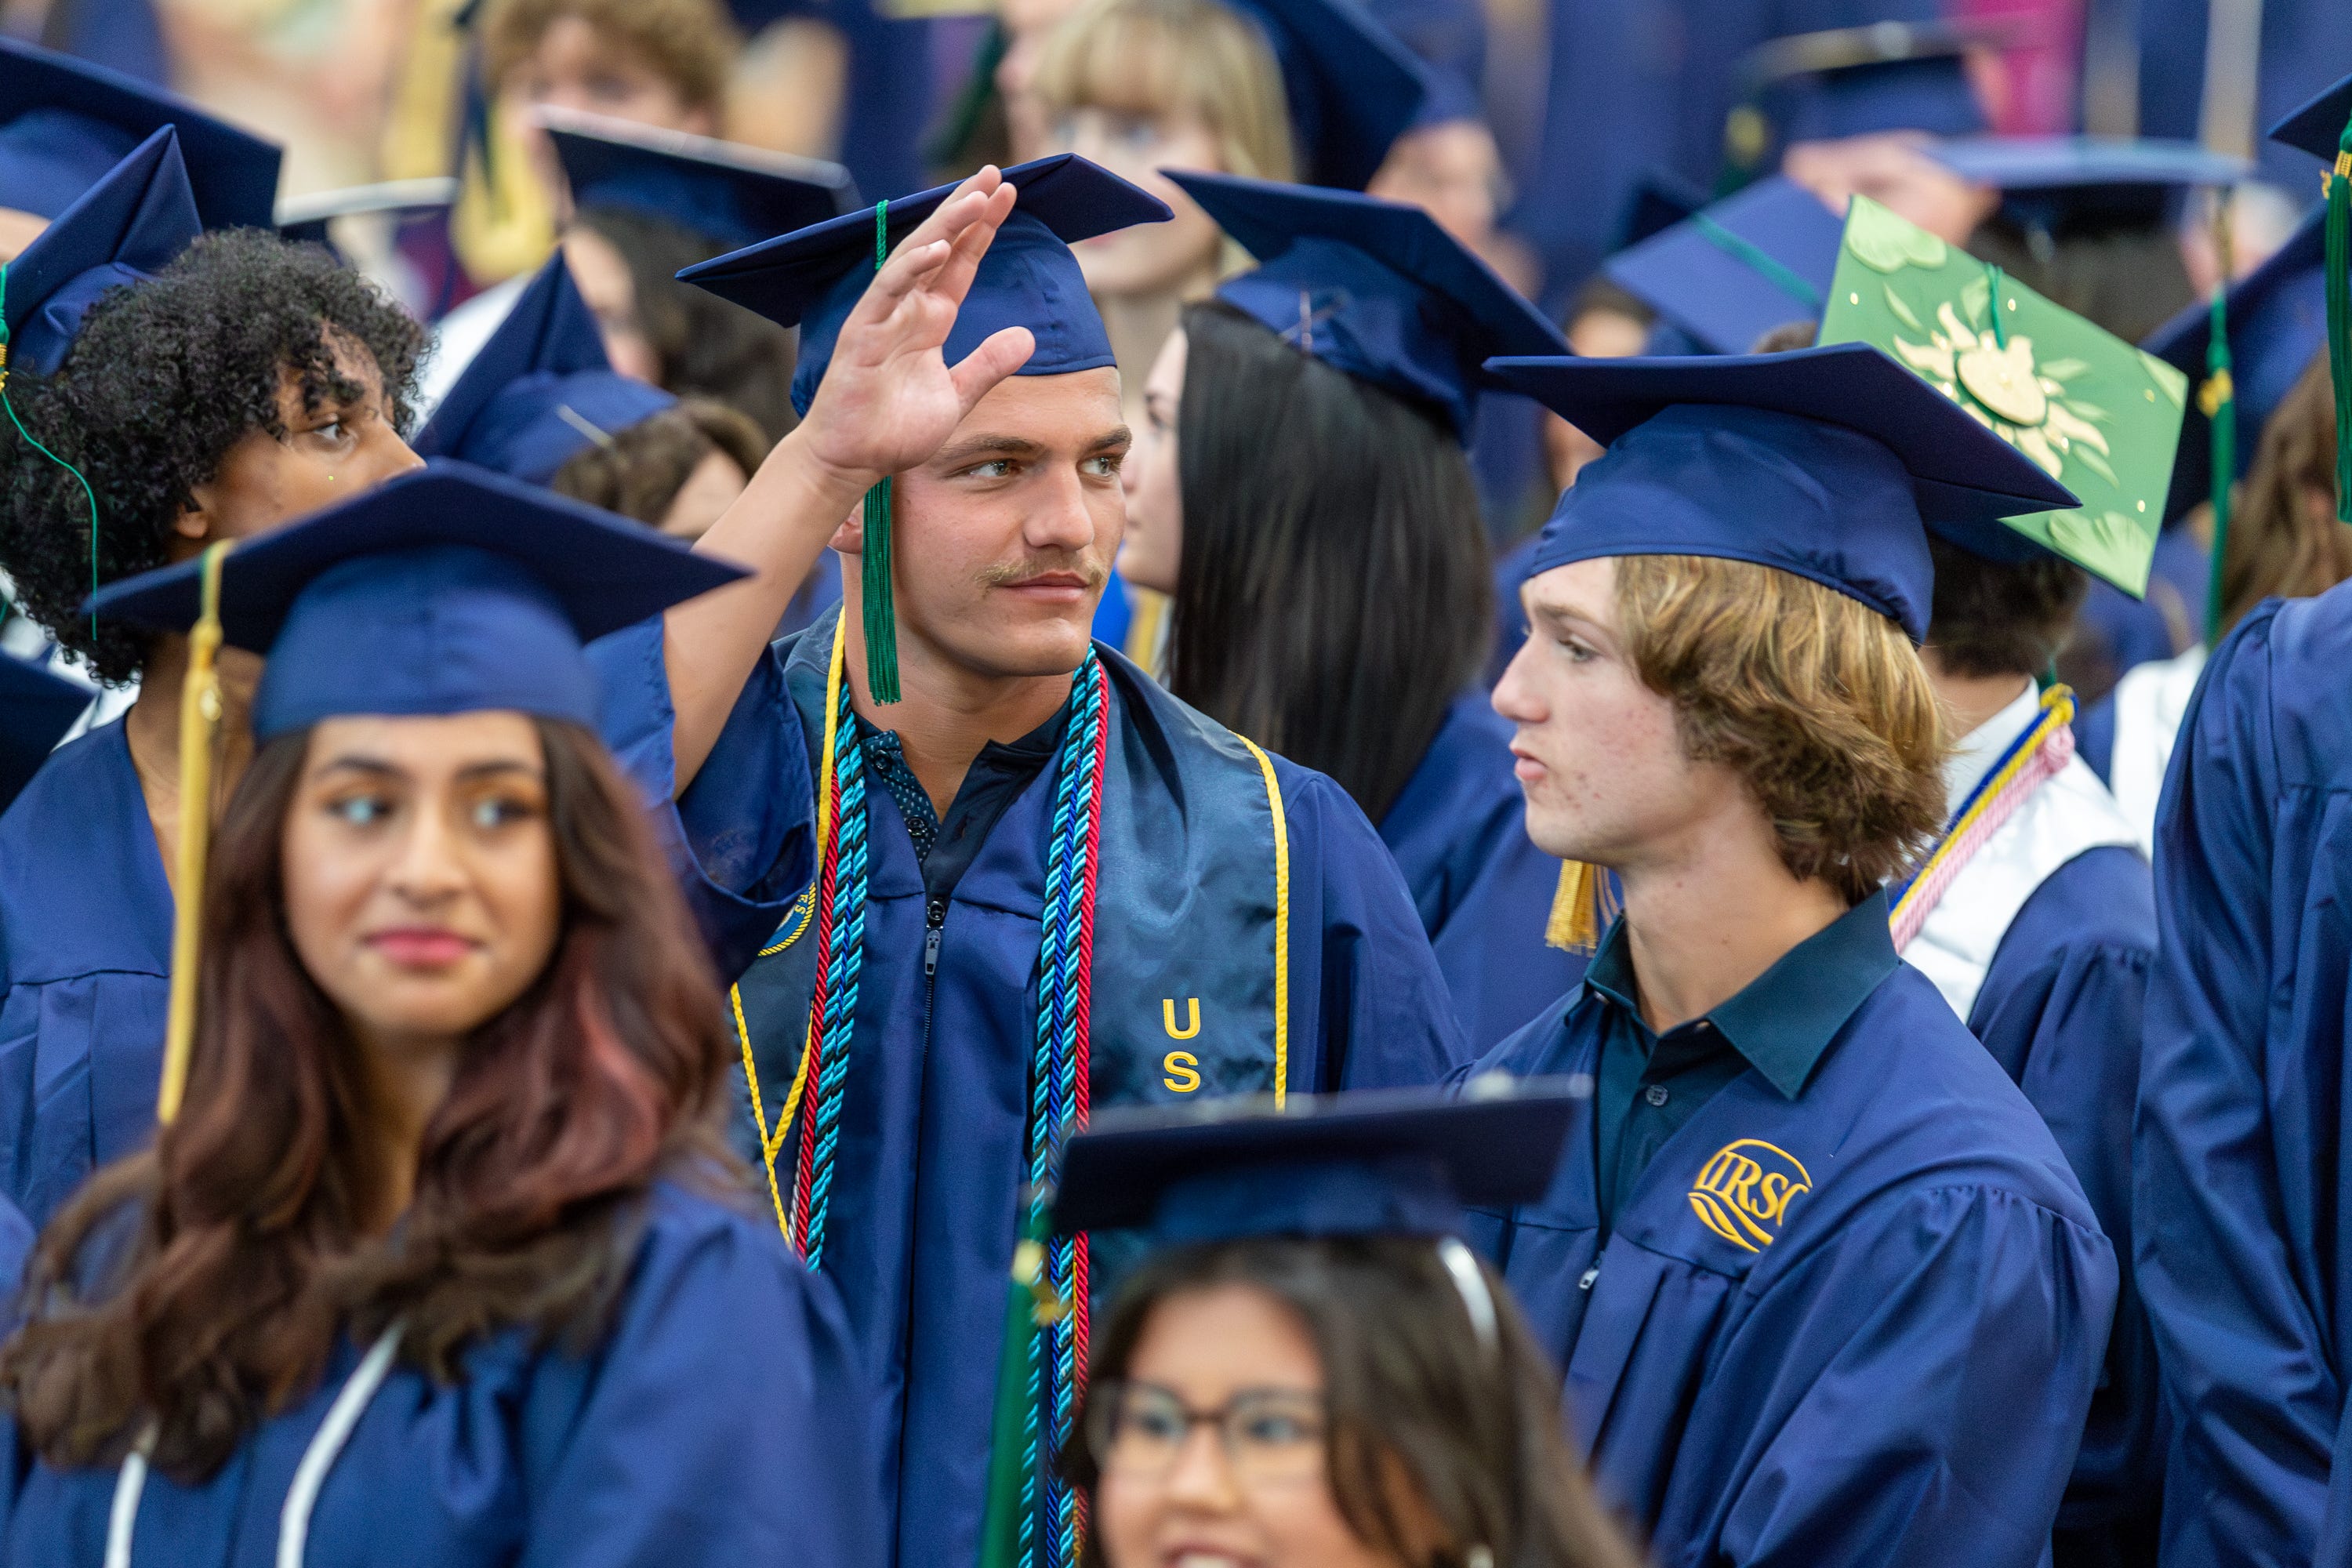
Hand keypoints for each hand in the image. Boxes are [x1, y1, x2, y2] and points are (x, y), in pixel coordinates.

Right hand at [794, 167, 1036, 490]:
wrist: (853, 462)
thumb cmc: (894, 432)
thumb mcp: (956, 397)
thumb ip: (988, 365)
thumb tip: (1028, 337)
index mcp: (929, 321)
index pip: (961, 265)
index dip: (983, 231)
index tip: (1008, 196)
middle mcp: (906, 310)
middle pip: (941, 247)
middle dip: (966, 209)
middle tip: (995, 173)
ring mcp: (882, 318)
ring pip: (915, 259)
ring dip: (945, 226)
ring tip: (975, 197)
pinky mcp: (862, 334)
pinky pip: (888, 292)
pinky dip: (912, 269)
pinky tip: (938, 248)